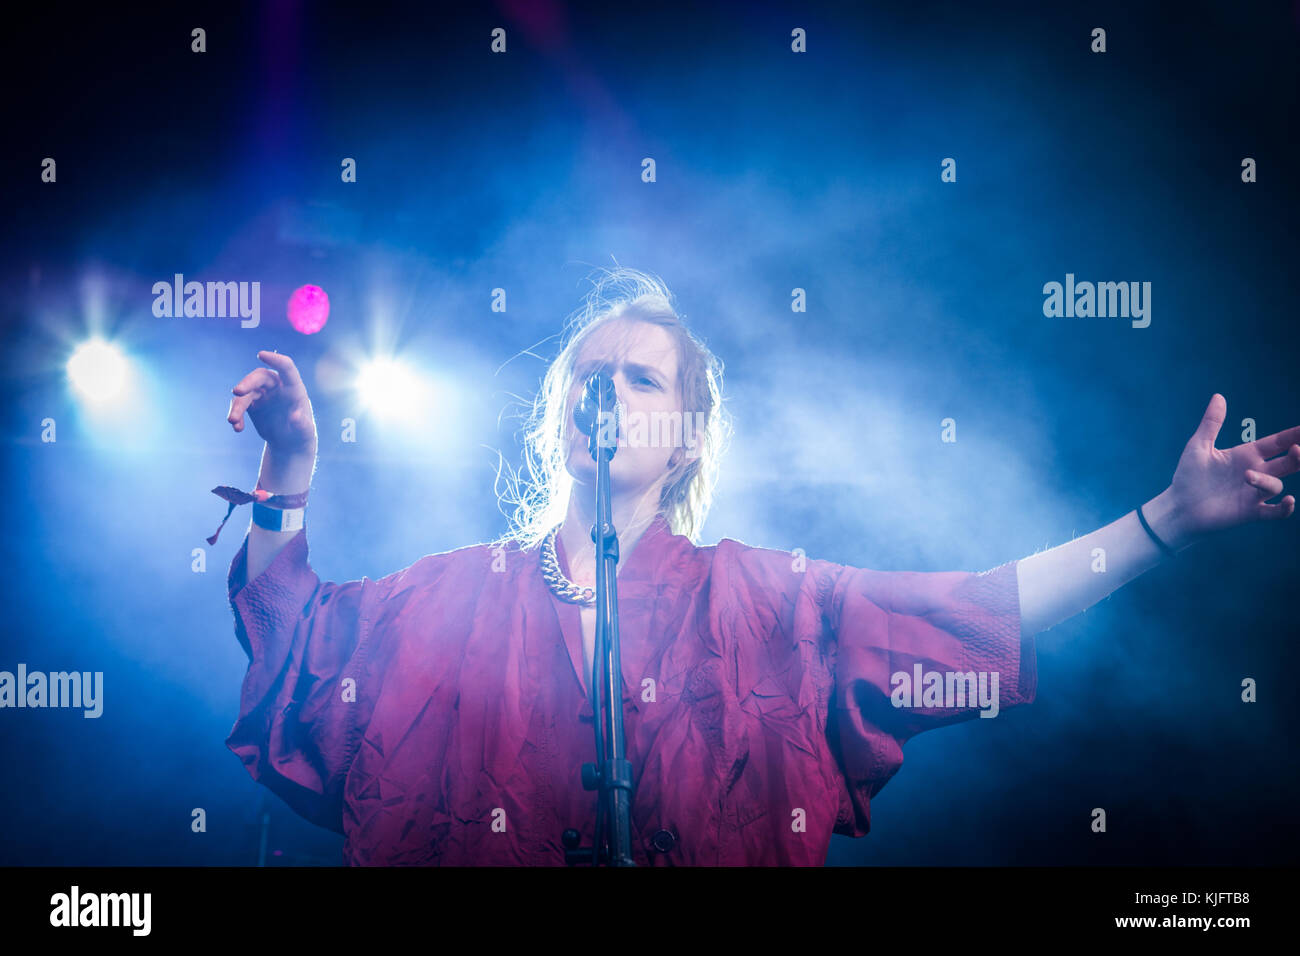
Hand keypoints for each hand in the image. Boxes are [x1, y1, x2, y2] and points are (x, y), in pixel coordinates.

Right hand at [226, 350, 317, 457]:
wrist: (289, 443)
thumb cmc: (301, 434)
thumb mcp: (305, 432)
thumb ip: (302, 424)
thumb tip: (296, 417)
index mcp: (294, 387)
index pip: (286, 367)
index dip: (274, 360)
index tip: (261, 354)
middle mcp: (277, 386)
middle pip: (259, 377)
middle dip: (247, 383)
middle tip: (237, 391)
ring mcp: (263, 393)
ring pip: (245, 392)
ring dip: (237, 406)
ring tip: (232, 421)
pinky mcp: (252, 403)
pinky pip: (239, 404)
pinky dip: (236, 415)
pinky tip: (237, 428)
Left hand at [1156, 394, 1297, 546]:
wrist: (1178, 506)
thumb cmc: (1188, 476)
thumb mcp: (1198, 446)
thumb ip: (1211, 423)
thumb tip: (1219, 396)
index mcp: (1246, 454)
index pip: (1278, 442)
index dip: (1295, 435)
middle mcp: (1256, 472)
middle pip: (1288, 462)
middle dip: (1297, 455)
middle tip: (1298, 448)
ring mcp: (1254, 493)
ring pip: (1275, 485)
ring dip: (1266, 481)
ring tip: (1247, 476)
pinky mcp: (1249, 512)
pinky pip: (1274, 512)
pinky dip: (1284, 509)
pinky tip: (1289, 501)